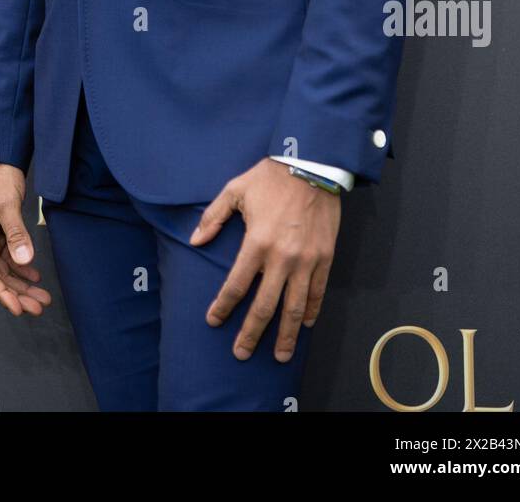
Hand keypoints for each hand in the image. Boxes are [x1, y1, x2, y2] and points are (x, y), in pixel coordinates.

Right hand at [0, 164, 51, 316]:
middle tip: (38, 307)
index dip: (2, 295)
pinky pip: (8, 258)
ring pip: (3, 272)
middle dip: (16, 295)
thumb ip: (16, 233)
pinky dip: (21, 268)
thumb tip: (25, 261)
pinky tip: (35, 276)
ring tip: (42, 298)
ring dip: (21, 285)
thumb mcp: (6, 204)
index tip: (18, 309)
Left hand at [189, 157, 340, 360]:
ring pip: (294, 307)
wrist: (311, 165)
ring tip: (279, 355)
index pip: (236, 285)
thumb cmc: (270, 178)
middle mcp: (281, 258)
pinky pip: (317, 292)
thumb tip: (194, 241)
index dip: (223, 306)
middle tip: (241, 353)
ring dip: (285, 334)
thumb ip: (213, 217)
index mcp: (256, 242)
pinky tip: (304, 326)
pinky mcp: (325, 258)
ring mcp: (306, 261)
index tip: (214, 321)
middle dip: (251, 333)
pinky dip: (311, 311)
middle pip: (264, 306)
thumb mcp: (235, 190)